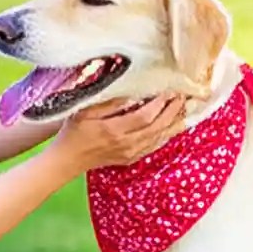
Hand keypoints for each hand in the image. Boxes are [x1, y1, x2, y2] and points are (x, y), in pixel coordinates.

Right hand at [50, 93, 186, 171]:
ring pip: (159, 138)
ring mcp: (129, 153)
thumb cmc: (73, 132)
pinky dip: (167, 135)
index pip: (144, 117)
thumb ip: (108, 102)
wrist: (67, 160)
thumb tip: (130, 92)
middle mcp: (125, 144)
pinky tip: (174, 126)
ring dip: (173, 123)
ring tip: (185, 109)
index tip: (169, 91)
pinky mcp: (130, 158)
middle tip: (183, 96)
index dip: (160, 104)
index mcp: (113, 131)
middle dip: (172, 111)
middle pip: (157, 128)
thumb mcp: (84, 111)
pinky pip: (154, 146)